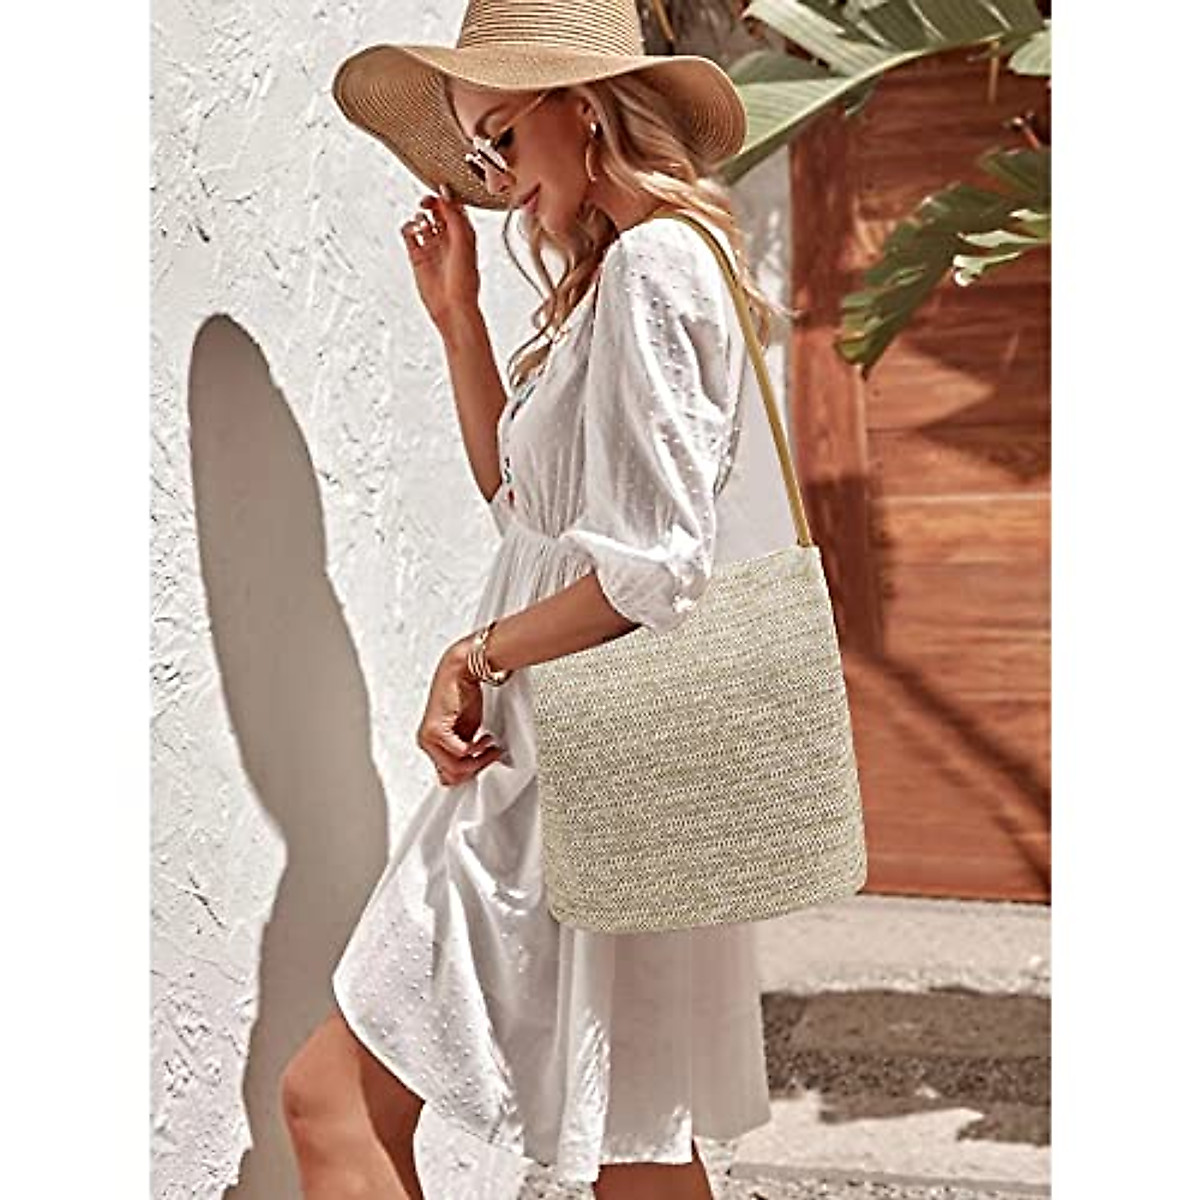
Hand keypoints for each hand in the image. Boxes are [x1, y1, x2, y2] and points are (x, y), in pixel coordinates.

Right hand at [399, 186, 480, 329]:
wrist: (452, 306)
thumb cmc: (464, 280)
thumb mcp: (463, 242)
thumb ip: (454, 216)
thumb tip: (445, 193)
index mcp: (464, 233)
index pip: (454, 206)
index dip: (446, 196)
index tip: (440, 189)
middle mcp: (448, 238)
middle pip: (436, 210)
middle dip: (430, 202)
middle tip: (426, 203)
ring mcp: (432, 247)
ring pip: (422, 221)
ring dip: (420, 216)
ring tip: (422, 224)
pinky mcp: (418, 257)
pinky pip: (409, 235)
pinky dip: (408, 228)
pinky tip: (412, 231)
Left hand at [416, 639, 506, 787]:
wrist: (462, 670)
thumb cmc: (464, 695)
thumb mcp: (465, 731)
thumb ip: (464, 751)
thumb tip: (470, 770)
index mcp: (430, 745)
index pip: (446, 776)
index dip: (469, 774)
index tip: (485, 764)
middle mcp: (425, 743)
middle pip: (452, 776)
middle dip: (477, 768)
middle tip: (491, 755)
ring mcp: (428, 738)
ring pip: (456, 768)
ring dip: (479, 759)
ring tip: (490, 746)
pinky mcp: (436, 731)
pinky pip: (460, 752)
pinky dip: (477, 749)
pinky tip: (485, 737)